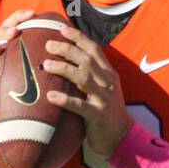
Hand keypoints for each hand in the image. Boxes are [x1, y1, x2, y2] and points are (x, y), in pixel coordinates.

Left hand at [43, 27, 131, 157]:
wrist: (122, 139)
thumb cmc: (107, 114)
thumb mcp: (103, 91)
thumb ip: (91, 77)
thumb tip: (68, 64)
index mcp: (109, 74)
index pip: (94, 49)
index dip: (78, 37)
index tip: (61, 29)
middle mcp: (108, 83)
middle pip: (86, 59)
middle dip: (67, 48)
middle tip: (48, 44)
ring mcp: (104, 98)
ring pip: (83, 77)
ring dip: (64, 68)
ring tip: (46, 64)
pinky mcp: (98, 115)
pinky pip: (80, 106)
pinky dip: (64, 100)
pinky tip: (50, 96)